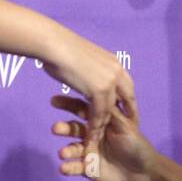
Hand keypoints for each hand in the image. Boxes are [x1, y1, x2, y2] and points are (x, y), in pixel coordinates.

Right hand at [41, 28, 138, 148]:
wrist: (53, 44)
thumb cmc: (59, 48)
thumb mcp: (83, 60)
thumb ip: (90, 70)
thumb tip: (86, 74)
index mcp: (113, 62)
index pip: (127, 85)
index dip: (127, 100)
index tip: (129, 111)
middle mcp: (116, 71)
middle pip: (128, 98)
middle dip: (128, 114)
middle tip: (128, 127)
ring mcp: (110, 81)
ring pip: (111, 109)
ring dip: (106, 125)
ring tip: (102, 136)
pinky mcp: (99, 90)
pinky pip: (99, 114)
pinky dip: (95, 126)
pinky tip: (90, 134)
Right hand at [51, 96, 155, 180]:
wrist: (144, 173)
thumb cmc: (137, 146)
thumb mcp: (126, 127)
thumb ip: (111, 113)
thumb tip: (96, 95)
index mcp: (100, 123)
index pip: (82, 111)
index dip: (69, 105)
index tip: (54, 101)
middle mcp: (91, 136)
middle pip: (73, 129)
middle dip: (64, 128)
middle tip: (55, 128)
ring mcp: (88, 152)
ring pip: (72, 149)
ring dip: (66, 150)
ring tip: (63, 153)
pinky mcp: (87, 169)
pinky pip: (74, 167)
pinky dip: (68, 167)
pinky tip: (64, 167)